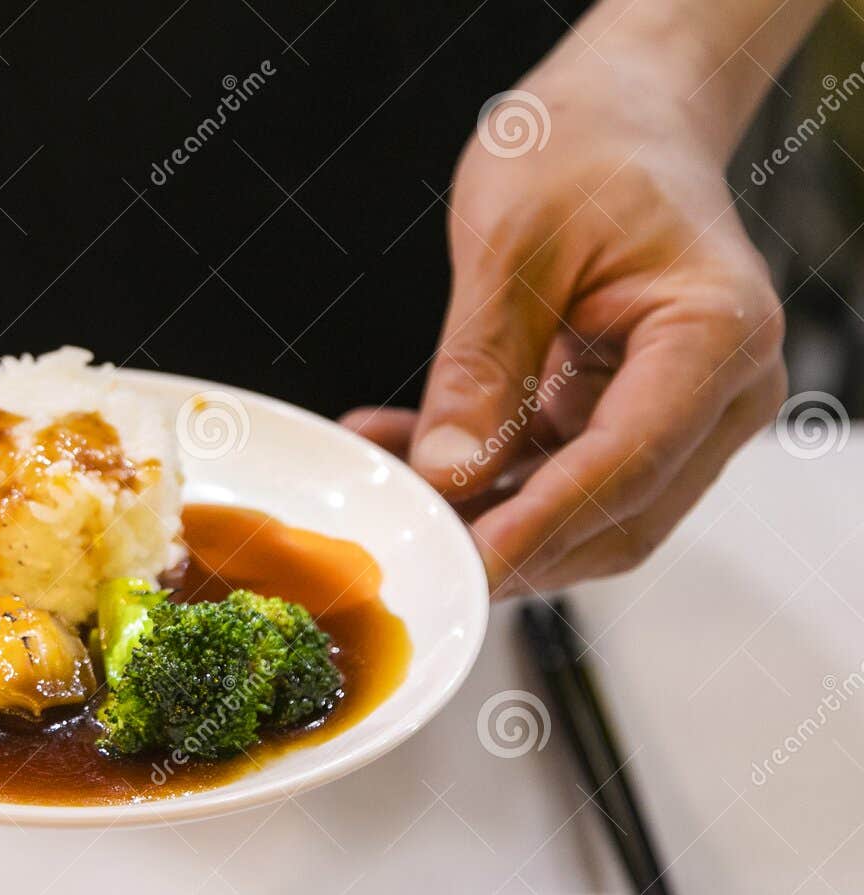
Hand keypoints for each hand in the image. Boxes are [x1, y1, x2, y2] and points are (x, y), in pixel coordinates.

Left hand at [345, 72, 784, 597]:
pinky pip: (553, 474)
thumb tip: (448, 473)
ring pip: (583, 512)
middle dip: (512, 542)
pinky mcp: (628, 419)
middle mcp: (720, 390)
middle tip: (411, 547)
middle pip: (617, 513)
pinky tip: (401, 452)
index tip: (466, 565)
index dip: (540, 524)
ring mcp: (681, 414)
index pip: (627, 461)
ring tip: (388, 485)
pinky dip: (482, 477)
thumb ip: (480, 364)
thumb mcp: (510, 243)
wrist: (620, 115)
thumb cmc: (585, 148)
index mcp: (715, 334)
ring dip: (485, 514)